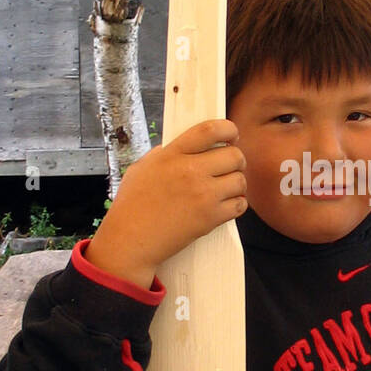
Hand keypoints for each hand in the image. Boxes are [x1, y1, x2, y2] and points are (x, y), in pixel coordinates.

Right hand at [84, 120, 246, 287]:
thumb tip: (182, 148)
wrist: (130, 241)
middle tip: (230, 167)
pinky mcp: (210, 217)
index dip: (228, 129)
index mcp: (171, 155)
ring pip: (240, 180)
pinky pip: (240, 205)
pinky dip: (237, 205)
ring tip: (227, 189)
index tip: (232, 134)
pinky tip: (227, 205)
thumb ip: (162, 155)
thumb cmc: (131, 207)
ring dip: (237, 184)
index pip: (210, 129)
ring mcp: (202, 195)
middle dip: (237, 160)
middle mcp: (189, 171)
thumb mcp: (141, 169)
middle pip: (234, 155)